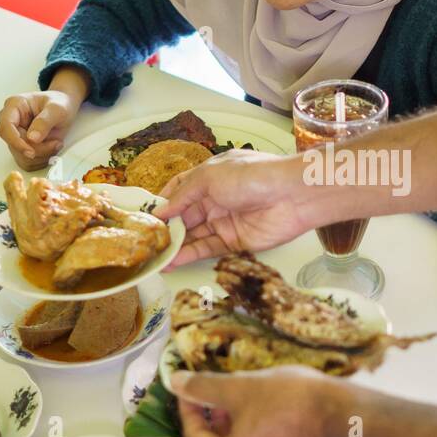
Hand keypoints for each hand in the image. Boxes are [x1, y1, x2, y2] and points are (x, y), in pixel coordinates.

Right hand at [0, 89, 79, 169]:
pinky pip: (27, 162)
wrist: (64, 108)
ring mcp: (15, 136)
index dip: (16, 142)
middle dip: (37, 149)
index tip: (31, 152)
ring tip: (56, 143)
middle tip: (57, 143)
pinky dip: (42, 160)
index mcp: (14, 106)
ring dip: (42, 155)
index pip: (5, 127)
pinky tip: (51, 149)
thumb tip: (32, 138)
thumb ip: (45, 121)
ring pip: (21, 157)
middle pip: (14, 145)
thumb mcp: (57, 109)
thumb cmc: (59, 103)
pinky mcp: (21, 147)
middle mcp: (11, 121)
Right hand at [153, 149, 319, 266]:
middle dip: (167, 227)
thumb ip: (183, 195)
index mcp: (209, 177)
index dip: (163, 201)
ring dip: (175, 245)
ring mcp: (225, 221)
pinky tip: (172, 260)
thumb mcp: (209, 177)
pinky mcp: (234, 241)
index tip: (145, 215)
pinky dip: (190, 254)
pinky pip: (208, 249)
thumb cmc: (251, 176)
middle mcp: (216, 199)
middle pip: (185, 215)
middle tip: (146, 240)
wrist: (291, 195)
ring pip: (194, 234)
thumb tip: (162, 210)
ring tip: (154, 256)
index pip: (180, 189)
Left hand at [172, 366, 359, 436]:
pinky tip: (280, 425)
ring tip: (256, 407)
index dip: (190, 408)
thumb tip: (175, 383)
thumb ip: (205, 388)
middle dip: (220, 422)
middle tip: (226, 395)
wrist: (351, 422)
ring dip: (245, 436)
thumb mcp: (244, 388)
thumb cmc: (293, 404)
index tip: (191, 388)